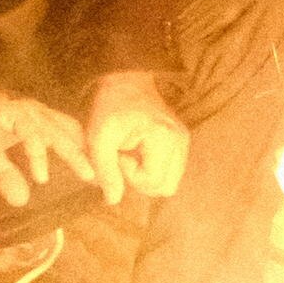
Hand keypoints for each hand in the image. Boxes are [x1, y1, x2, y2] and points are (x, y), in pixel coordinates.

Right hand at [0, 82, 93, 207]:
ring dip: (72, 154)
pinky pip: (30, 134)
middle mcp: (36, 114)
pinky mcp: (11, 113)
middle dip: (89, 154)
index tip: (99, 174)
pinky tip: (41, 175)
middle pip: (70, 134)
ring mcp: (25, 112)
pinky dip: (38, 154)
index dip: (85, 151)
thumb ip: (7, 176)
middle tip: (106, 177)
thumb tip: (21, 202)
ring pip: (57, 133)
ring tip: (86, 174)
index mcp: (36, 121)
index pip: (69, 134)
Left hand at [82, 73, 190, 205]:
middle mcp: (180, 140)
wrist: (125, 82)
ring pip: (170, 182)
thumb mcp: (99, 139)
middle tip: (123, 160)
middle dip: (140, 181)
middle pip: (165, 187)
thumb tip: (113, 200)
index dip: (128, 175)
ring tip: (131, 158)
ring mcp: (184, 141)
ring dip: (148, 178)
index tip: (117, 154)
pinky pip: (171, 171)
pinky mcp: (181, 142)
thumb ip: (106, 172)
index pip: (151, 180)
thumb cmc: (110, 107)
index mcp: (163, 137)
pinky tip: (139, 155)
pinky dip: (155, 171)